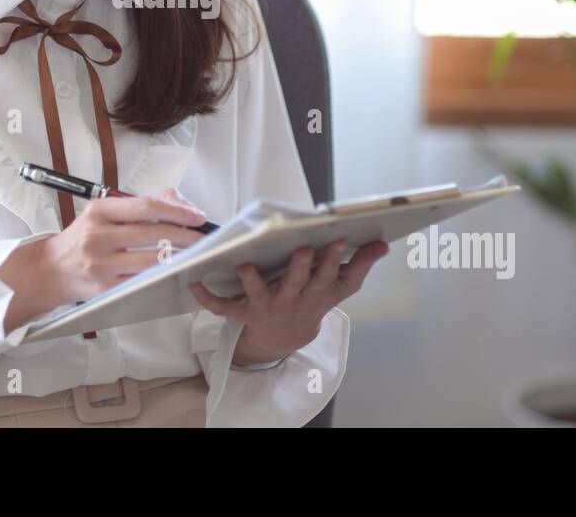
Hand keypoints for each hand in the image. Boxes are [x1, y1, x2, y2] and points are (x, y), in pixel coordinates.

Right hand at [42, 187, 206, 303]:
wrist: (51, 269)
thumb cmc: (81, 239)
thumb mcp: (103, 213)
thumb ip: (140, 205)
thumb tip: (178, 201)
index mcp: (99, 210)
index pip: (146, 206)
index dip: (177, 211)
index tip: (197, 216)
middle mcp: (97, 235)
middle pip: (153, 233)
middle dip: (186, 235)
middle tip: (203, 238)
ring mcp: (100, 263)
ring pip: (151, 260)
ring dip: (178, 257)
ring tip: (195, 254)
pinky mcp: (104, 288)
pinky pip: (141, 281)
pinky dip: (161, 276)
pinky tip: (174, 272)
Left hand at [188, 239, 389, 362]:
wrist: (285, 336)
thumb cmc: (313, 299)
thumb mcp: (340, 287)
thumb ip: (361, 264)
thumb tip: (383, 242)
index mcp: (319, 290)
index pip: (330, 274)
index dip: (335, 259)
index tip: (339, 238)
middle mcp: (294, 299)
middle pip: (298, 282)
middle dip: (299, 267)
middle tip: (301, 249)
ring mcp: (269, 307)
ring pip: (261, 294)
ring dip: (253, 281)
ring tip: (245, 266)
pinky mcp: (245, 313)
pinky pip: (224, 307)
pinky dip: (207, 298)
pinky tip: (192, 284)